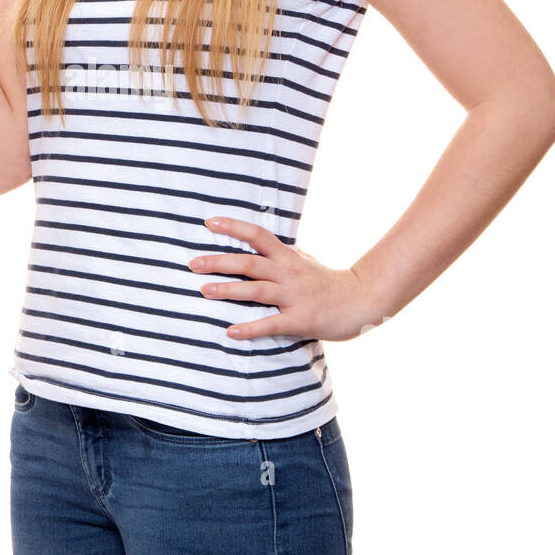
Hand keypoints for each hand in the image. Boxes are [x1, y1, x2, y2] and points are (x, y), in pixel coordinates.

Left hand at [187, 215, 381, 342]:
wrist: (362, 300)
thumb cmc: (327, 282)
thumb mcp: (303, 261)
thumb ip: (280, 255)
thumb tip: (257, 244)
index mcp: (287, 257)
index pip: (257, 235)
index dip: (233, 227)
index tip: (209, 222)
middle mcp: (288, 273)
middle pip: (249, 262)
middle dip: (219, 262)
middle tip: (192, 263)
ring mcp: (294, 296)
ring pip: (256, 290)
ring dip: (228, 290)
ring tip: (204, 291)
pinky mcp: (301, 319)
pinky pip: (271, 324)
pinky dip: (250, 327)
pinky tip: (231, 331)